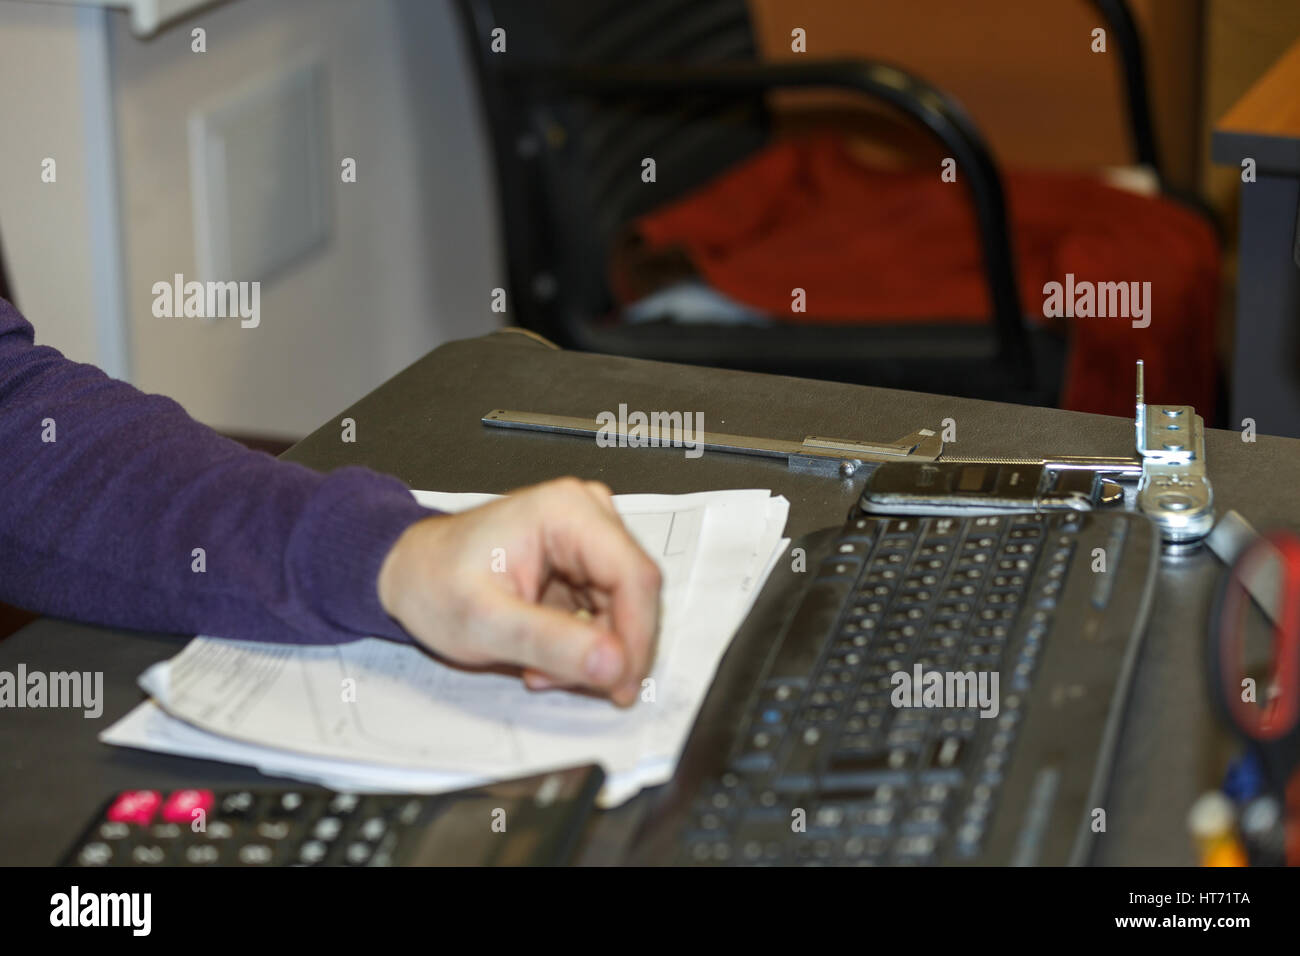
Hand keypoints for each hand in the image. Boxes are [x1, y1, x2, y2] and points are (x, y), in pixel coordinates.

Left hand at [376, 478, 661, 705]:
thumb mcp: (486, 623)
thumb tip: (614, 664)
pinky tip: (546, 658)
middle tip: (573, 684)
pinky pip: (608, 613)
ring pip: (624, 609)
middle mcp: (586, 514)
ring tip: (543, 670)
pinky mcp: (584, 562)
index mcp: (567, 511)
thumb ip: (553, 644)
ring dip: (593, 651)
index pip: (634, 576)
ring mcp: (588, 537)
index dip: (636, 637)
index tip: (620, 684)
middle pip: (634, 594)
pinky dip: (583, 645)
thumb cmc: (434, 582)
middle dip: (609, 649)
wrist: (409, 573)